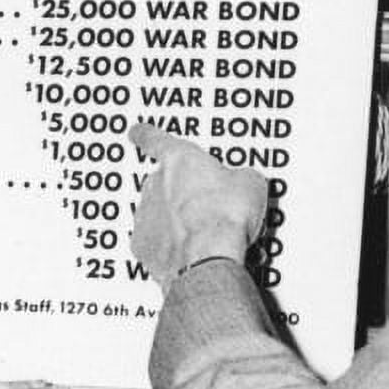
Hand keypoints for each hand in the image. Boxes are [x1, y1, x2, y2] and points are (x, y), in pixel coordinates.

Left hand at [130, 123, 268, 286]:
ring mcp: (146, 216)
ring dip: (178, 224)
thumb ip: (239, 177)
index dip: (146, 135)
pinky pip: (156, 245)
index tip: (138, 132)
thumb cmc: (224, 218)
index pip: (156, 140)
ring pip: (159, 217)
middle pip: (163, 185)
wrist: (210, 256)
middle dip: (183, 196)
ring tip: (205, 236)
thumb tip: (244, 183)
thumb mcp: (250, 183)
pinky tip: (191, 253)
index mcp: (180, 160)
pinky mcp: (143, 247)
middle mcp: (156, 185)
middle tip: (208, 209)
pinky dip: (170, 249)